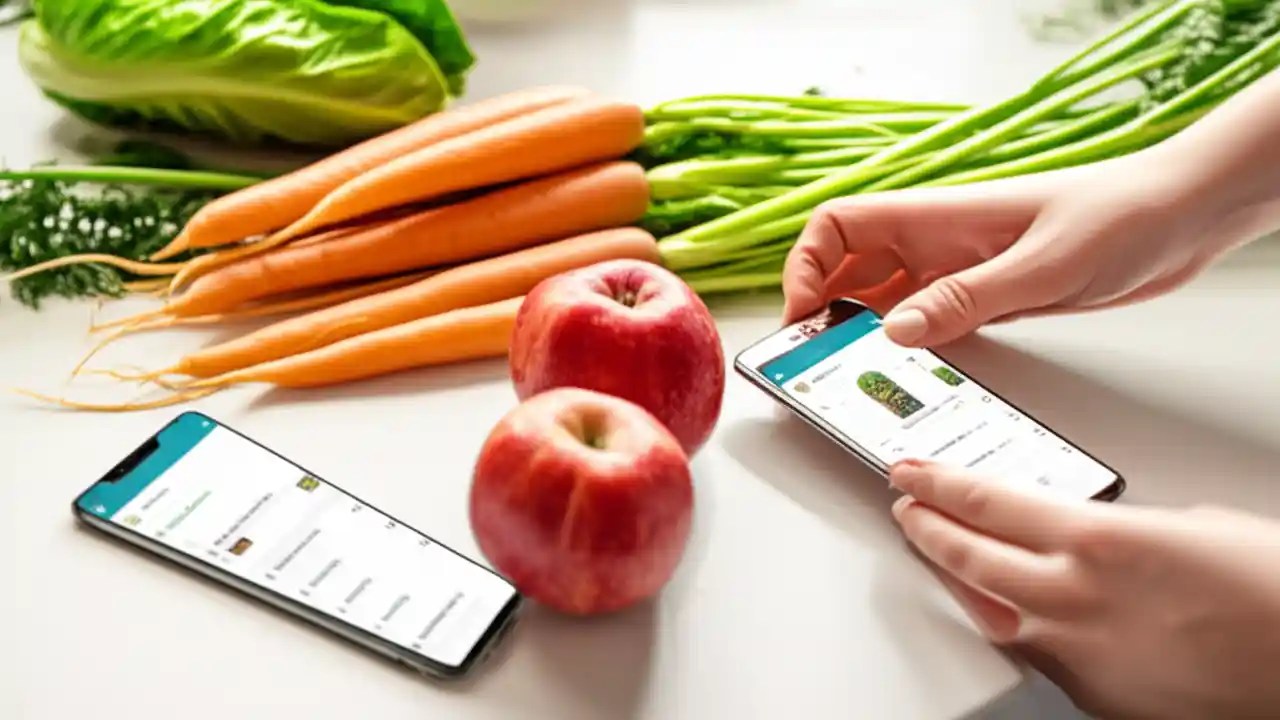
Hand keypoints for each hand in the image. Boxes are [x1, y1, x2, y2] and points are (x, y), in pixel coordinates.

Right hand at [781, 148, 1271, 346]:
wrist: (1179, 216)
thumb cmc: (1118, 217)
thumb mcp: (1041, 265)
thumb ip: (965, 298)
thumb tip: (893, 330)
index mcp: (936, 216)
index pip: (839, 226)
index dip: (806, 266)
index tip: (803, 317)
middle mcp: (937, 240)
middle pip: (850, 266)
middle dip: (824, 309)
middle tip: (817, 360)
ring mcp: (959, 268)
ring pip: (884, 298)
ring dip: (863, 332)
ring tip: (854, 375)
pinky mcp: (986, 295)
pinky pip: (928, 321)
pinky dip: (910, 347)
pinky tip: (912, 375)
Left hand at [889, 460, 1279, 719]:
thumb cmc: (1271, 590)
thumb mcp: (1188, 524)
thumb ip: (1116, 528)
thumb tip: (1087, 537)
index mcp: (1096, 540)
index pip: (984, 502)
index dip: (935, 484)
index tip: (909, 474)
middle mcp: (1075, 598)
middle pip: (969, 555)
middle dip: (928, 527)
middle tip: (909, 509)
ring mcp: (1080, 653)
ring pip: (993, 611)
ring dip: (964, 579)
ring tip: (949, 555)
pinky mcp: (1096, 695)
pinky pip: (1042, 653)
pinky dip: (1025, 626)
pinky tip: (1022, 612)